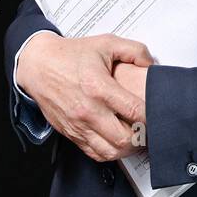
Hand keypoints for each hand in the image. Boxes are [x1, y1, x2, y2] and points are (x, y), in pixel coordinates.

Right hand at [15, 32, 153, 162]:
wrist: (38, 64)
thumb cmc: (72, 54)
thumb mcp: (107, 43)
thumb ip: (135, 51)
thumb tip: (152, 64)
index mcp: (99, 88)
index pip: (134, 112)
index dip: (151, 115)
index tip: (157, 112)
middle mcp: (88, 110)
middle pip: (124, 138)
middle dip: (141, 135)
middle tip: (148, 128)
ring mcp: (78, 125)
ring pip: (110, 151)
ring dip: (126, 148)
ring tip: (134, 137)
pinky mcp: (70, 133)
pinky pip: (94, 153)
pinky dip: (109, 152)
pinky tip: (116, 141)